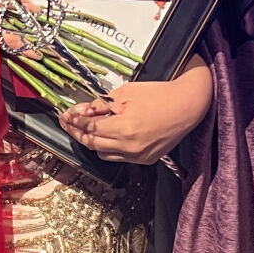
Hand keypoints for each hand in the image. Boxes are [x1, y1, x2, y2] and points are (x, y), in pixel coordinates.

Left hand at [58, 53, 212, 164]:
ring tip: (89, 128)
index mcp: (124, 128)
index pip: (89, 128)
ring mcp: (137, 156)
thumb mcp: (126, 93)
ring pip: (103, 153)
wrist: (187, 106)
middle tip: (70, 123)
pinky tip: (109, 135)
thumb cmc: (159, 95)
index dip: (75, 122)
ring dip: (93, 142)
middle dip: (79, 133)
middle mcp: (129, 146)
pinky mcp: (145, 160)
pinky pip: (119, 157)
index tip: (66, 116)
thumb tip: (83, 110)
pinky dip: (111, 147)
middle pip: (92, 144)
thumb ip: (102, 104)